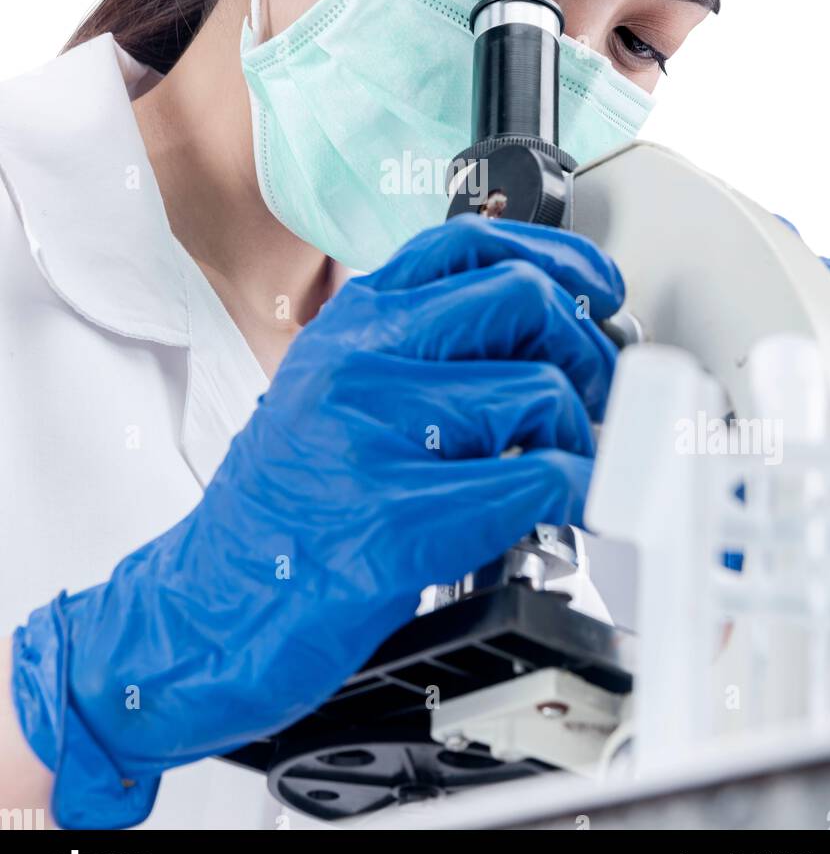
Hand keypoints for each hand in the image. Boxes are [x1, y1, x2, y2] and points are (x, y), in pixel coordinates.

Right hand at [12, 215, 623, 826]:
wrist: (207, 608)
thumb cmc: (279, 507)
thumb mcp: (329, 391)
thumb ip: (412, 349)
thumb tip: (533, 326)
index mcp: (349, 327)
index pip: (470, 245)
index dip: (555, 256)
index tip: (597, 286)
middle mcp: (360, 360)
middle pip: (523, 299)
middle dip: (586, 347)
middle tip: (595, 394)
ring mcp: (375, 433)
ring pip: (540, 389)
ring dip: (578, 435)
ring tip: (559, 468)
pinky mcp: (397, 517)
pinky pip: (538, 479)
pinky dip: (572, 493)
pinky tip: (556, 511)